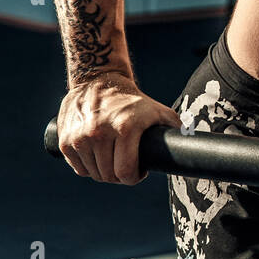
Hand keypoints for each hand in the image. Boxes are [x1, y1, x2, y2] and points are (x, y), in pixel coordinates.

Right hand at [57, 72, 182, 184]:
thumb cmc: (133, 101)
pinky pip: (79, 168)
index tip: (138, 171)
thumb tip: (193, 144)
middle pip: (109, 176)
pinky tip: (97, 155)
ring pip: (93, 174)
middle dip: (120, 176)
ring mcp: (80, 137)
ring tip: (112, 158)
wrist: (98, 81)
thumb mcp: (157, 111)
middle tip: (126, 165)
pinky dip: (88, 167)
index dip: (134, 177)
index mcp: (125, 127)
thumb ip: (176, 128)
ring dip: (104, 171)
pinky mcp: (65, 139)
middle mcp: (100, 132)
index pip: (125, 172)